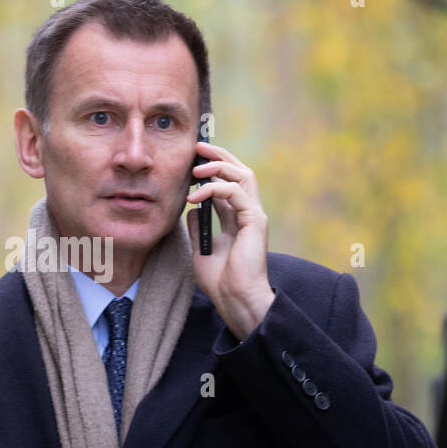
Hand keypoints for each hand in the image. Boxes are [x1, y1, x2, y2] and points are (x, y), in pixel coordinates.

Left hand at [186, 140, 274, 338]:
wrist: (235, 299)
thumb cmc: (220, 280)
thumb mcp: (200, 247)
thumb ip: (198, 225)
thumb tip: (191, 207)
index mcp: (237, 219)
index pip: (228, 183)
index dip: (213, 168)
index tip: (193, 159)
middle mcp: (248, 213)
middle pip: (240, 172)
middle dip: (219, 156)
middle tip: (198, 148)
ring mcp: (254, 215)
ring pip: (243, 175)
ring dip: (218, 167)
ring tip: (195, 170)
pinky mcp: (255, 220)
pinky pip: (236, 192)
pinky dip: (214, 189)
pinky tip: (195, 197)